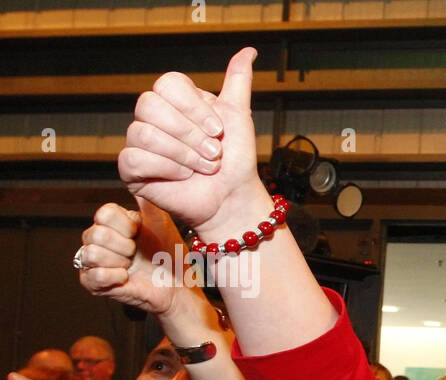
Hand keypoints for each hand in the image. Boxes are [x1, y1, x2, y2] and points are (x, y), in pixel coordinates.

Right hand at [78, 199, 186, 316]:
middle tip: (136, 252)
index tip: (139, 232)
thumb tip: (140, 177)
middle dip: (123, 246)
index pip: (103, 214)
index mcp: (113, 224)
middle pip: (95, 234)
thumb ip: (147, 200)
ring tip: (131, 265)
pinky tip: (126, 277)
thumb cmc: (170, 254)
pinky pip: (92, 276)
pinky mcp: (95, 284)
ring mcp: (95, 262)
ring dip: (119, 261)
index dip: (125, 225)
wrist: (179, 284)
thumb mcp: (161, 221)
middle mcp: (100, 241)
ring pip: (91, 254)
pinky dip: (113, 277)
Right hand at [117, 47, 267, 235]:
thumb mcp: (239, 116)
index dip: (194, 108)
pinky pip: (134, 158)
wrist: (232, 198)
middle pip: (150, 105)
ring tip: (205, 167)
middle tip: (214, 152)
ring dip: (184, 155)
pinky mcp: (131, 168)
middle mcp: (152, 117)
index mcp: (174, 100)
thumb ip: (238, 82)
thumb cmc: (235, 160)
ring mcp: (140, 141)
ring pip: (144, 133)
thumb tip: (249, 51)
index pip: (167, 83)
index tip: (218, 130)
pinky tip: (183, 177)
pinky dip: (167, 169)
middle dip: (190, 134)